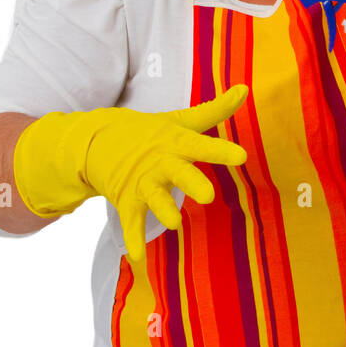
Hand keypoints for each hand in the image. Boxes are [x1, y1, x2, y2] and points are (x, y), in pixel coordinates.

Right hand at [13, 85, 249, 260]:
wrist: (100, 140)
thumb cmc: (152, 132)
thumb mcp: (182, 120)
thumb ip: (216, 109)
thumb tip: (246, 88)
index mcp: (176, 142)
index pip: (201, 145)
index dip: (221, 151)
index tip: (242, 156)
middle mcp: (160, 162)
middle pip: (178, 172)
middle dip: (191, 182)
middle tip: (208, 195)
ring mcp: (142, 182)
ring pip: (153, 197)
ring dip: (163, 209)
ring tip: (174, 223)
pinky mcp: (127, 200)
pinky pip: (130, 222)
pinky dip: (132, 239)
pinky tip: (137, 257)